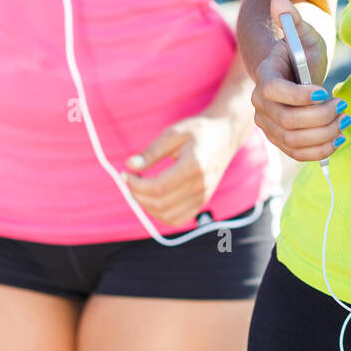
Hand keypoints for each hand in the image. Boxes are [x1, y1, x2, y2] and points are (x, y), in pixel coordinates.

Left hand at [121, 112, 242, 227]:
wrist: (225, 135)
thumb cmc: (199, 131)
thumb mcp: (173, 133)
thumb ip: (151, 152)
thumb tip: (130, 165)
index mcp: (193, 166)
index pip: (158, 188)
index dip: (136, 185)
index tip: (126, 174)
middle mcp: (200, 185)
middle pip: (160, 204)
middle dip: (137, 195)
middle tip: (129, 181)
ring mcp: (203, 196)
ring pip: (167, 216)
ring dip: (147, 206)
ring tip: (140, 189)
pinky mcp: (203, 201)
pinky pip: (178, 219)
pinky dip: (161, 214)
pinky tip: (154, 199)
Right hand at [250, 0, 346, 162]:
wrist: (294, 73)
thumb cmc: (301, 51)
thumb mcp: (303, 33)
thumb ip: (292, 20)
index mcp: (265, 76)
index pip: (273, 91)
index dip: (299, 96)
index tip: (326, 91)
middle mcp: (261, 105)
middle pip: (288, 121)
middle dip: (321, 116)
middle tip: (342, 105)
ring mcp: (269, 125)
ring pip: (294, 141)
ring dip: (324, 134)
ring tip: (344, 120)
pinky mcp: (281, 139)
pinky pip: (297, 154)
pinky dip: (320, 151)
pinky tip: (338, 136)